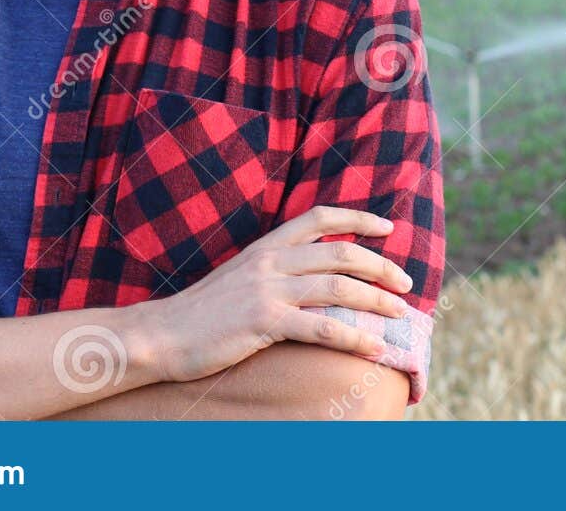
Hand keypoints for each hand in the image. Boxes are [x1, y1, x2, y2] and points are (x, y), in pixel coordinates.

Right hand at [135, 205, 415, 382]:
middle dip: (381, 266)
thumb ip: (274, 270)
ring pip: (339, 287)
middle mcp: (271, 260)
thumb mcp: (239, 277)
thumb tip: (310, 276)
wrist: (160, 335)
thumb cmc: (201, 313)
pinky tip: (373, 347)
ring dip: (376, 300)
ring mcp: (268, 290)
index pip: (320, 217)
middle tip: (406, 283)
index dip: (359, 218)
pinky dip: (354, 337)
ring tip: (400, 314)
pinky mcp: (264, 321)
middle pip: (342, 253)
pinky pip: (322, 327)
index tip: (389, 227)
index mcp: (266, 246)